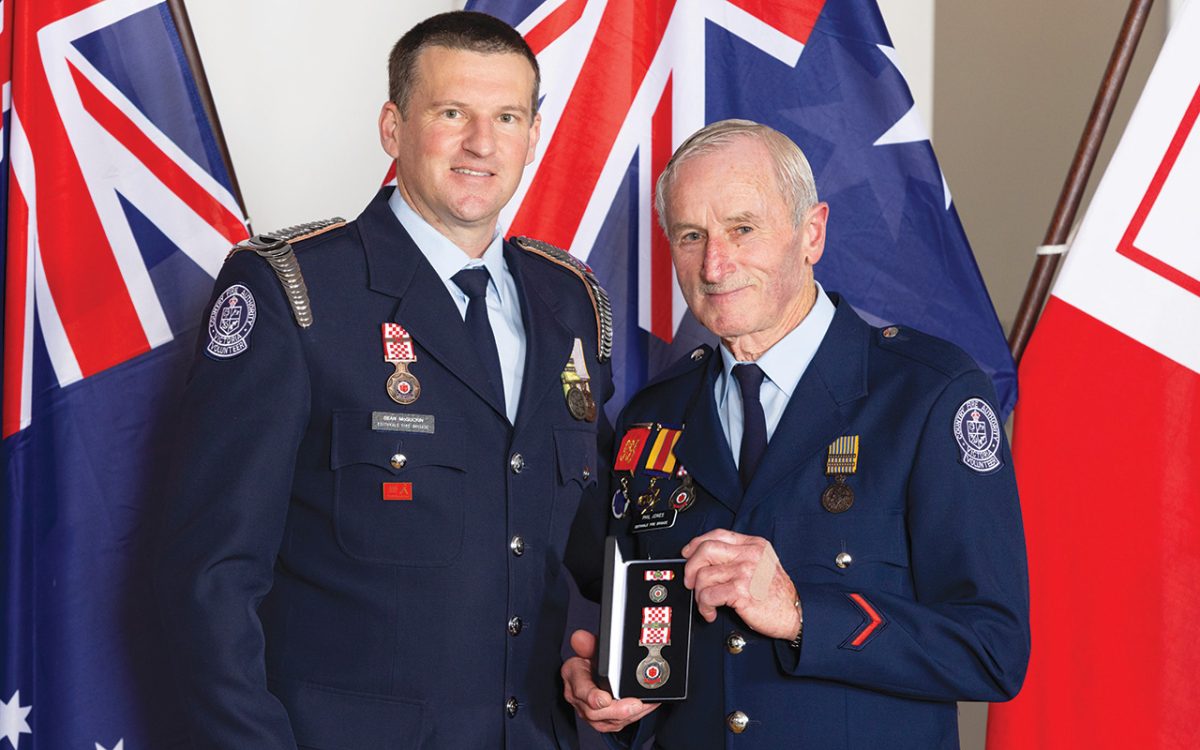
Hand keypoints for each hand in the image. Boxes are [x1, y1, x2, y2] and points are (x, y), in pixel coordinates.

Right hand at [562, 630, 659, 732]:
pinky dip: (634, 716)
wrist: (588, 672)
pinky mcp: (602, 721)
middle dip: (617, 710)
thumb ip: (586, 643)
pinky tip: (646, 707)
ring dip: (629, 715)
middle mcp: (578, 699)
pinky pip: (617, 724)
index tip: (605, 699)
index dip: (592, 696)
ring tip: (645, 705)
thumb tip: (580, 637)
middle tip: (635, 704)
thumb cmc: (588, 660)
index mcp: (573, 677)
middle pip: (595, 712)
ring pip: (608, 721)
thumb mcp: (587, 647)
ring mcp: (589, 712)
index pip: (581, 689)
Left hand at [682, 529, 801, 639]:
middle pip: (705, 550)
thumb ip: (740, 556)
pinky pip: (708, 595)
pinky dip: (704, 606)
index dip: (696, 543)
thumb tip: (707, 559)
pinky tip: (710, 612)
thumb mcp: (763, 564)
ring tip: (706, 603)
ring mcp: (744, 572)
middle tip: (691, 581)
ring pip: (703, 575)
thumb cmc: (778, 593)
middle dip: (691, 566)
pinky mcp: (740, 591)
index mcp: (754, 545)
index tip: (688, 553)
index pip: (717, 535)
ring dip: (698, 593)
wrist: (795, 613)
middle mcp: (749, 555)